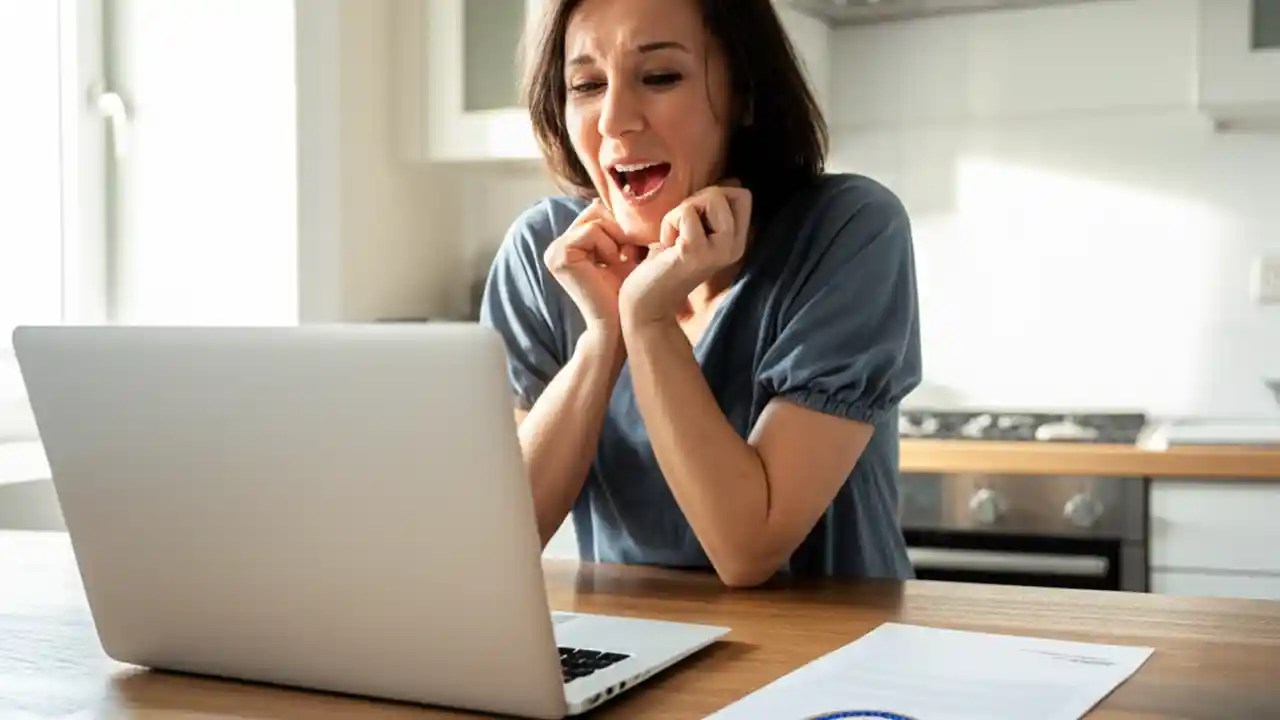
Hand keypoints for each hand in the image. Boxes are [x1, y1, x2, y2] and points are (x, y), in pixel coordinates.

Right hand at [544, 199, 639, 328]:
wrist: (618, 323)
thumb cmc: (624, 291)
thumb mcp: (619, 251)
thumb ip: (612, 228)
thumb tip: (606, 198)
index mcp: (568, 244)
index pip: (596, 211)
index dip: (618, 225)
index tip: (630, 249)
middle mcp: (556, 246)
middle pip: (596, 211)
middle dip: (617, 230)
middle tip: (627, 255)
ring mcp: (554, 251)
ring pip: (596, 220)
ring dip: (616, 240)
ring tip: (620, 262)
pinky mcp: (560, 256)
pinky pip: (592, 231)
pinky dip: (609, 246)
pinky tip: (613, 265)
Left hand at [619, 182, 751, 325]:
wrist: (647, 301)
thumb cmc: (665, 261)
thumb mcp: (694, 230)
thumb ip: (711, 210)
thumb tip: (732, 180)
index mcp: (737, 242)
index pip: (743, 195)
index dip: (713, 195)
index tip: (694, 220)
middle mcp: (734, 248)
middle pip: (728, 192)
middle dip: (697, 201)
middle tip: (681, 229)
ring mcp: (718, 251)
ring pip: (712, 198)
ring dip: (682, 211)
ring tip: (674, 238)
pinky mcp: (696, 252)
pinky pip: (686, 212)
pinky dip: (669, 223)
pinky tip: (666, 247)